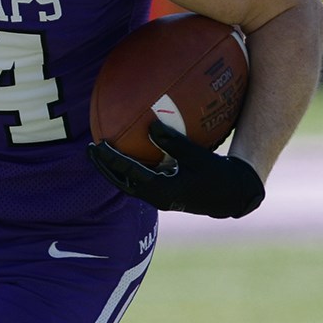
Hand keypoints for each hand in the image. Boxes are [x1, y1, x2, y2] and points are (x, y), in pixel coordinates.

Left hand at [87, 119, 264, 217]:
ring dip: (113, 169)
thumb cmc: (217, 174)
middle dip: (104, 167)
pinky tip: (125, 152)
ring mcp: (158, 198)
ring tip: (100, 152)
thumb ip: (173, 141)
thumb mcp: (195, 155)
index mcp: (162, 191)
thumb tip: (150, 124)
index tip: (98, 145)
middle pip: (121, 183)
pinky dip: (129, 168)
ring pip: (128, 184)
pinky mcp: (163, 194)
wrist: (232, 195)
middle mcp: (156, 197)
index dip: (112, 159)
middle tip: (90, 149)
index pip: (129, 174)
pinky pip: (139, 180)